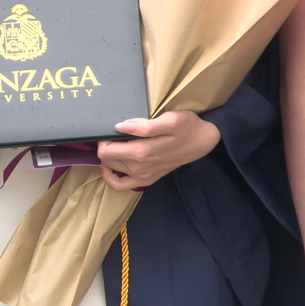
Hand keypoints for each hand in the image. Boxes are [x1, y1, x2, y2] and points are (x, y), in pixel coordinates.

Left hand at [96, 110, 219, 190]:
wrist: (201, 142)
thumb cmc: (186, 127)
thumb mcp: (169, 120)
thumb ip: (143, 126)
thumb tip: (120, 127)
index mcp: (141, 152)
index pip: (105, 151)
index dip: (102, 139)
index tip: (109, 129)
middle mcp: (139, 167)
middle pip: (106, 160)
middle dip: (104, 146)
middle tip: (112, 135)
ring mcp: (142, 176)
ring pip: (111, 170)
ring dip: (108, 158)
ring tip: (114, 145)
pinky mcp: (146, 180)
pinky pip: (120, 185)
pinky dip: (111, 176)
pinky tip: (112, 165)